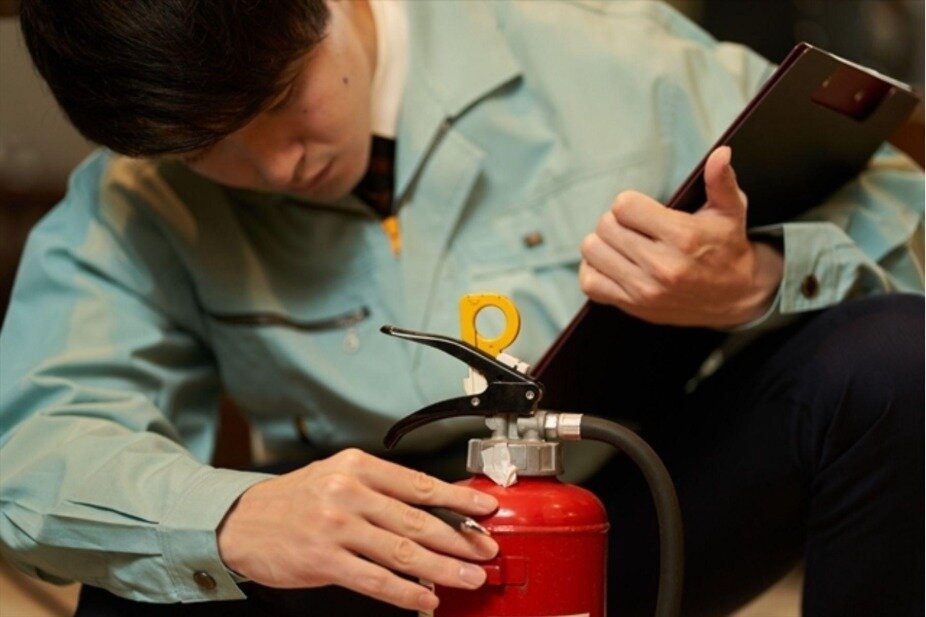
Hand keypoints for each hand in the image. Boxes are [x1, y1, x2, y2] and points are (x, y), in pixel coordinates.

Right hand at [217, 448, 498, 611]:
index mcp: (357, 466)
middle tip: (485, 550)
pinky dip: (406, 592)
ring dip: (441, 569)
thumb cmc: (294, 499)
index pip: (419, 484)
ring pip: (402, 551)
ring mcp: (336, 528)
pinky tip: (425, 599)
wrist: (241, 522)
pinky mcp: (325, 561)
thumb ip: (381, 488)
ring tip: (468, 577)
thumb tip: (432, 506)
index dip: (458, 499)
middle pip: (417, 519)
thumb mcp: (336, 475)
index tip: (485, 508)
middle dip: (459, 539)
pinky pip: (376, 580)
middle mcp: (348, 492)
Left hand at [579, 146, 782, 327]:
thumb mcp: (731, 212)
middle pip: (605, 226)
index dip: (629, 203)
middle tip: (632, 227)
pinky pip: (589, 283)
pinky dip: (593, 270)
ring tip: (621, 243)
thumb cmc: (727, 248)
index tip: (641, 210)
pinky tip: (611, 263)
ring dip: (602, 243)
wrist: (733, 299)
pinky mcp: (631, 306)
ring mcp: (644, 289)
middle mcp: (662, 266)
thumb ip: (721, 181)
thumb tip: (721, 153)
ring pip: (592, 251)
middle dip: (615, 221)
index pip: (623, 206)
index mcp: (683, 237)